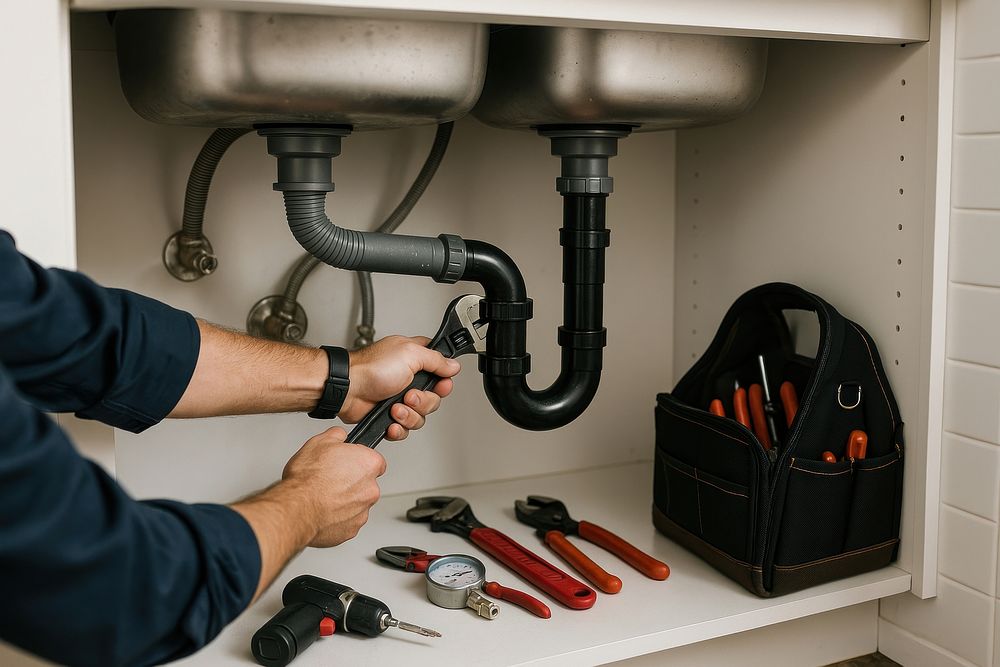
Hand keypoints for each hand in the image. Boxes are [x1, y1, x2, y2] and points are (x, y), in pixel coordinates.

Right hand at [230, 427, 387, 599]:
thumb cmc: (307, 479)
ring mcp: (363, 511)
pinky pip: (347, 521)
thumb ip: (337, 435)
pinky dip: (338, 518)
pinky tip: (323, 510)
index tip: (347, 464)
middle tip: (330, 480)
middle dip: (352, 482)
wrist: (296, 509)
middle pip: (366, 483)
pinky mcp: (351, 529)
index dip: (358, 461)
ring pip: (357, 504)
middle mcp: (371, 489)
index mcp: (368, 464)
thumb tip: (340, 436)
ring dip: (344, 501)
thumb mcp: (319, 442)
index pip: (375, 460)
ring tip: (323, 496)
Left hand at [339, 335, 460, 439]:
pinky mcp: (389, 415)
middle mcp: (410, 379)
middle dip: (423, 401)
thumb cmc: (371, 367)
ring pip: (421, 416)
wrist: (348, 388)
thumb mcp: (410, 354)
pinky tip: (391, 421)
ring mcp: (399, 398)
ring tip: (395, 408)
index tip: (440, 385)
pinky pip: (405, 429)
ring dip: (409, 415)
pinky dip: (399, 427)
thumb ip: (436, 359)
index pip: (442, 372)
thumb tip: (453, 365)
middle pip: (434, 399)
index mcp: (416, 360)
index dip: (444, 381)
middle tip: (409, 395)